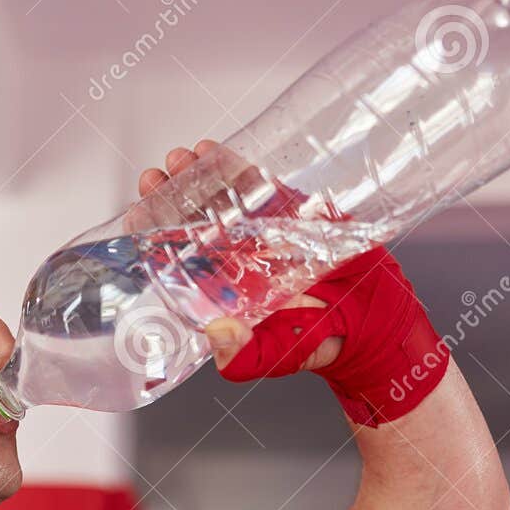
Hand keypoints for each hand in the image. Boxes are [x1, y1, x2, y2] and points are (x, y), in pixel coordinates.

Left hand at [137, 140, 341, 373]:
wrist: (372, 323)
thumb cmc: (318, 343)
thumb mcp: (273, 357)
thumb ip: (242, 356)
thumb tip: (218, 333)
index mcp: (222, 291)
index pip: (178, 259)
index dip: (156, 236)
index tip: (138, 214)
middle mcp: (237, 260)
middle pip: (193, 221)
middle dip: (172, 197)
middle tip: (156, 178)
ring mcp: (263, 235)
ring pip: (222, 199)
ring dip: (199, 177)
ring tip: (183, 158)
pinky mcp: (292, 214)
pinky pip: (260, 187)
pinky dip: (238, 169)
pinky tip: (217, 153)